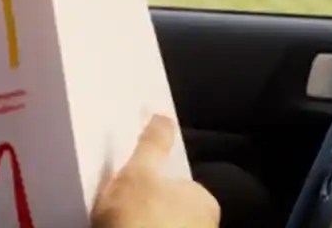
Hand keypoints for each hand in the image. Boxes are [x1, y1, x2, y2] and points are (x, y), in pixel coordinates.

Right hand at [91, 115, 219, 227]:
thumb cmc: (141, 216)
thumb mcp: (140, 172)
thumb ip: (153, 144)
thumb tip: (164, 115)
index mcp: (205, 200)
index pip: (181, 187)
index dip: (156, 186)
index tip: (134, 190)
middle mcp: (209, 225)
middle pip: (176, 212)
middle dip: (156, 210)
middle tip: (124, 210)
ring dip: (151, 226)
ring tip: (122, 226)